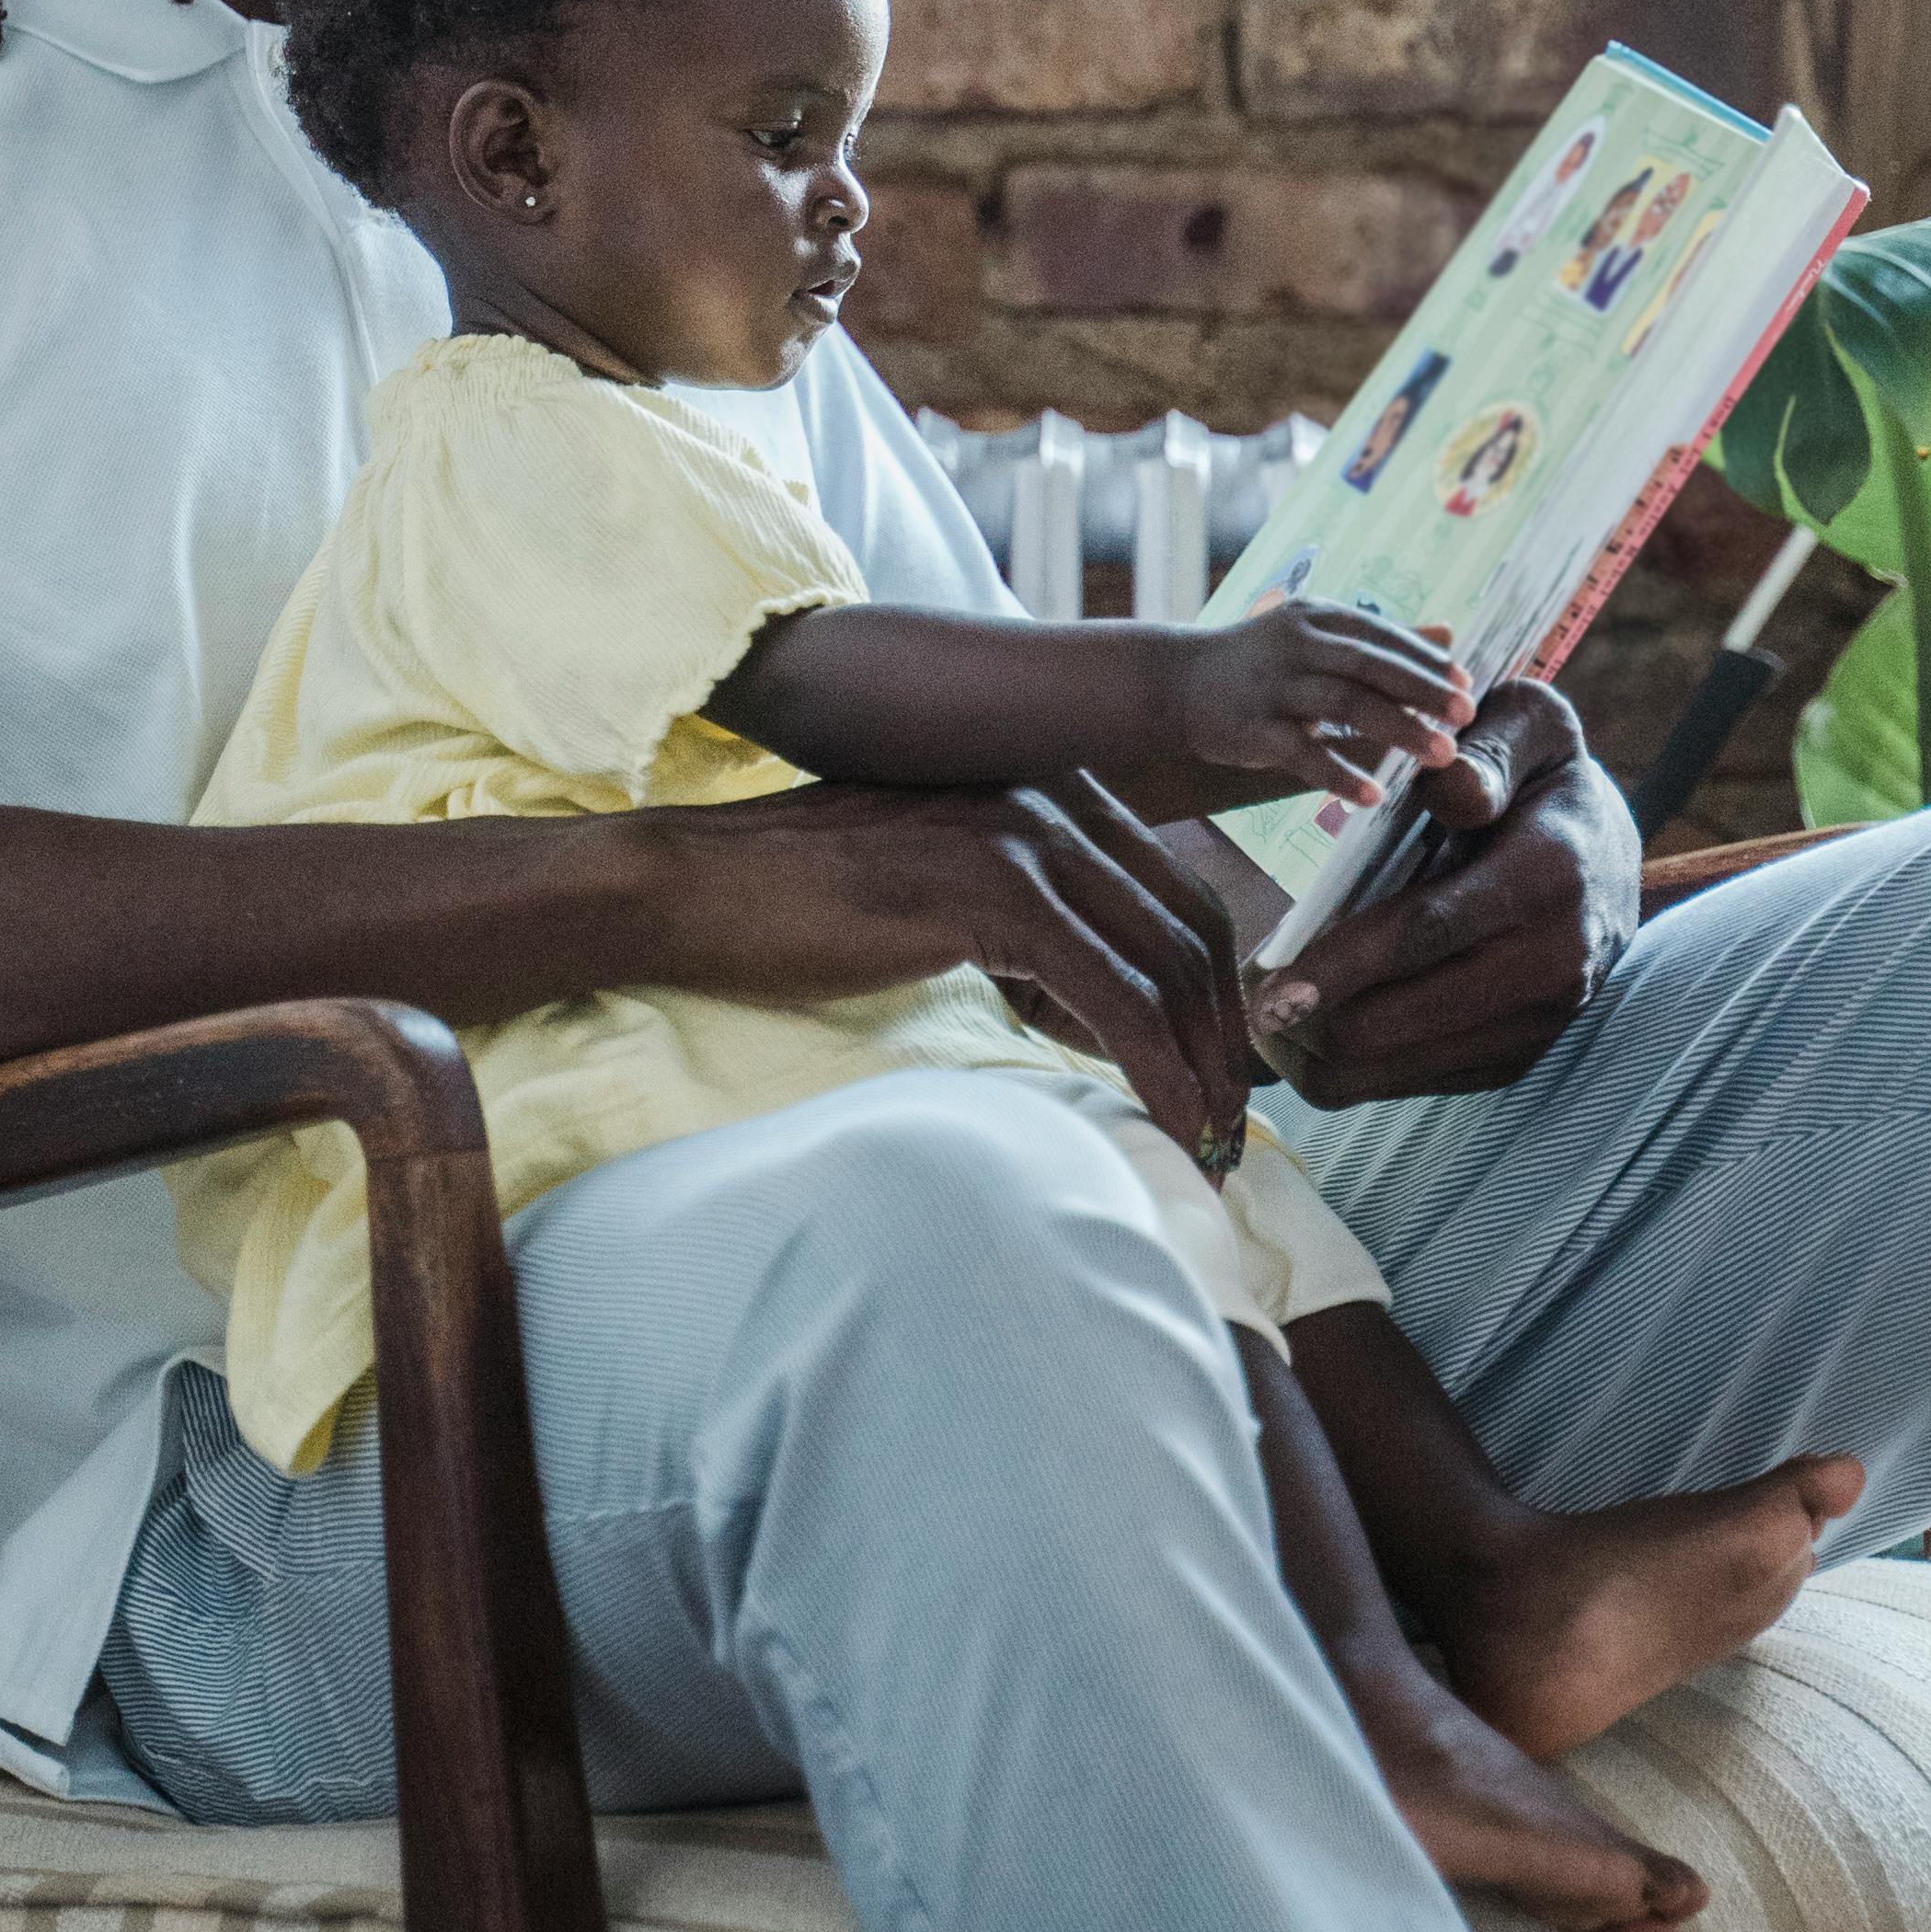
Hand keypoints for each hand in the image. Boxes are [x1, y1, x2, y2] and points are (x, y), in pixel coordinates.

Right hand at [657, 764, 1257, 1160]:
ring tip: (1210, 1141)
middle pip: (1194, 924)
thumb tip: (1111, 1017)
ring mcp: (1025, 838)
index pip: (1177, 890)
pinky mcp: (995, 895)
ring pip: (1170, 962)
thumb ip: (1030, 933)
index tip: (1223, 1073)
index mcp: (1046, 790)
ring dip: (1207, 1065)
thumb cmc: (799, 903)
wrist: (695, 884)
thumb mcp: (943, 901)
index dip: (1217, 990)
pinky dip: (1160, 1069)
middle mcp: (1051, 797)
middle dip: (1229, 1035)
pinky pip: (1116, 996)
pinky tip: (1171, 1121)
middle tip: (1235, 1125)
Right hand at [1170, 601, 1472, 806]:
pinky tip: (1372, 795)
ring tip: (1440, 755)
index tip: (1468, 686)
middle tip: (1467, 716)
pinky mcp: (1250, 727)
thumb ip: (1379, 638)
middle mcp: (1296, 645)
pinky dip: (1338, 773)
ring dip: (1397, 730)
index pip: (1382, 635)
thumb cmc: (1259, 662)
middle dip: (1423, 691)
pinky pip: (1301, 752)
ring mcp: (1271, 686)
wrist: (1174, 680)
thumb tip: (1449, 634)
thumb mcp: (1315, 635)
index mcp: (1317, 618)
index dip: (1426, 660)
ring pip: (1343, 703)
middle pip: (1369, 665)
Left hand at [1248, 683, 1637, 1109]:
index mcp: (1548, 875)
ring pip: (1397, 1070)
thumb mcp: (1527, 728)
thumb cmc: (1542, 778)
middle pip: (1400, 1021)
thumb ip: (1486, 749)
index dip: (1341, 966)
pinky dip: (1354, 1069)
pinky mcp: (1519, 1056)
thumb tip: (1447, 785)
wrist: (1611, 856)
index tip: (1267, 989)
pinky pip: (1416, 1087)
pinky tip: (1315, 1029)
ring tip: (1268, 1017)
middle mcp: (1555, 963)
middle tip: (1247, 996)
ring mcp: (1541, 1023)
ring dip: (1318, 1056)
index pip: (1425, 933)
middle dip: (1309, 1021)